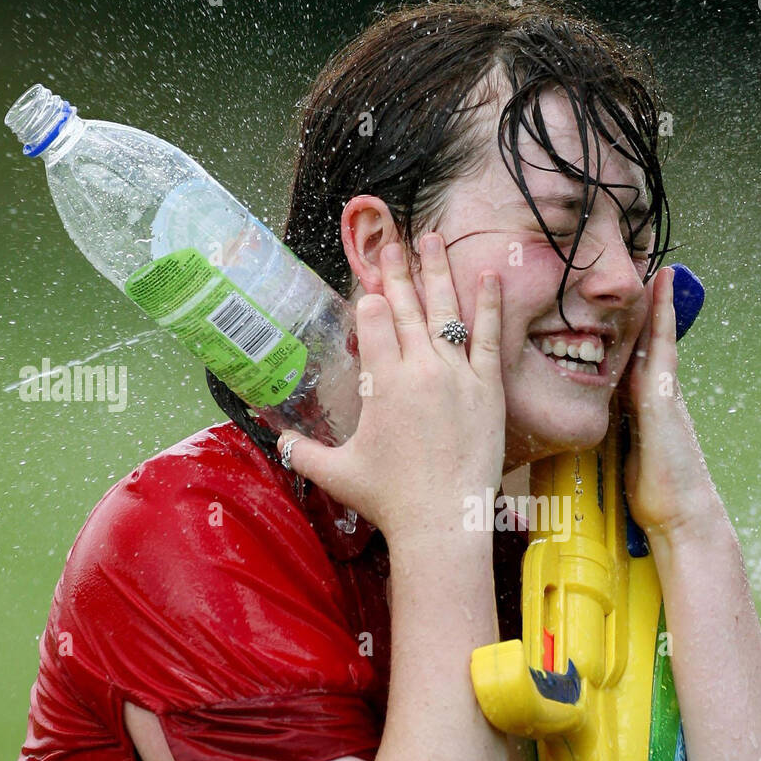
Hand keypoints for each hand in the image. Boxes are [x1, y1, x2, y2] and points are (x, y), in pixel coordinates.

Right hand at [277, 235, 504, 547]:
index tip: (368, 286)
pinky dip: (489, 305)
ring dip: (437, 271)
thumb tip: (271, 437)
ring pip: (445, 311)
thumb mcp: (335, 472)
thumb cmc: (388, 501)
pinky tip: (489, 275)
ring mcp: (458, 375)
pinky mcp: (489, 388)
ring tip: (431, 238)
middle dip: (395, 270)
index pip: (373, 320)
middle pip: (405, 306)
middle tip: (391, 241)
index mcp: (382, 382)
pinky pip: (489, 337)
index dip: (368, 300)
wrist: (443, 522)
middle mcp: (420, 369)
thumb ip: (300, 450)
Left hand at [621, 267, 723, 540]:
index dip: (631, 335)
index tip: (625, 311)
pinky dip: (662, 318)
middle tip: (650, 274)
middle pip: (650, 344)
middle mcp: (658, 396)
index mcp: (644, 409)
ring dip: (660, 306)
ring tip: (659, 271)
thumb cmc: (653, 496)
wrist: (680, 516)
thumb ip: (616, 441)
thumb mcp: (625, 461)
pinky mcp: (664, 397)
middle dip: (650, 312)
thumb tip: (600, 437)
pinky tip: (660, 291)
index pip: (634, 362)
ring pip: (659, 340)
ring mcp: (665, 394)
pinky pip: (662, 347)